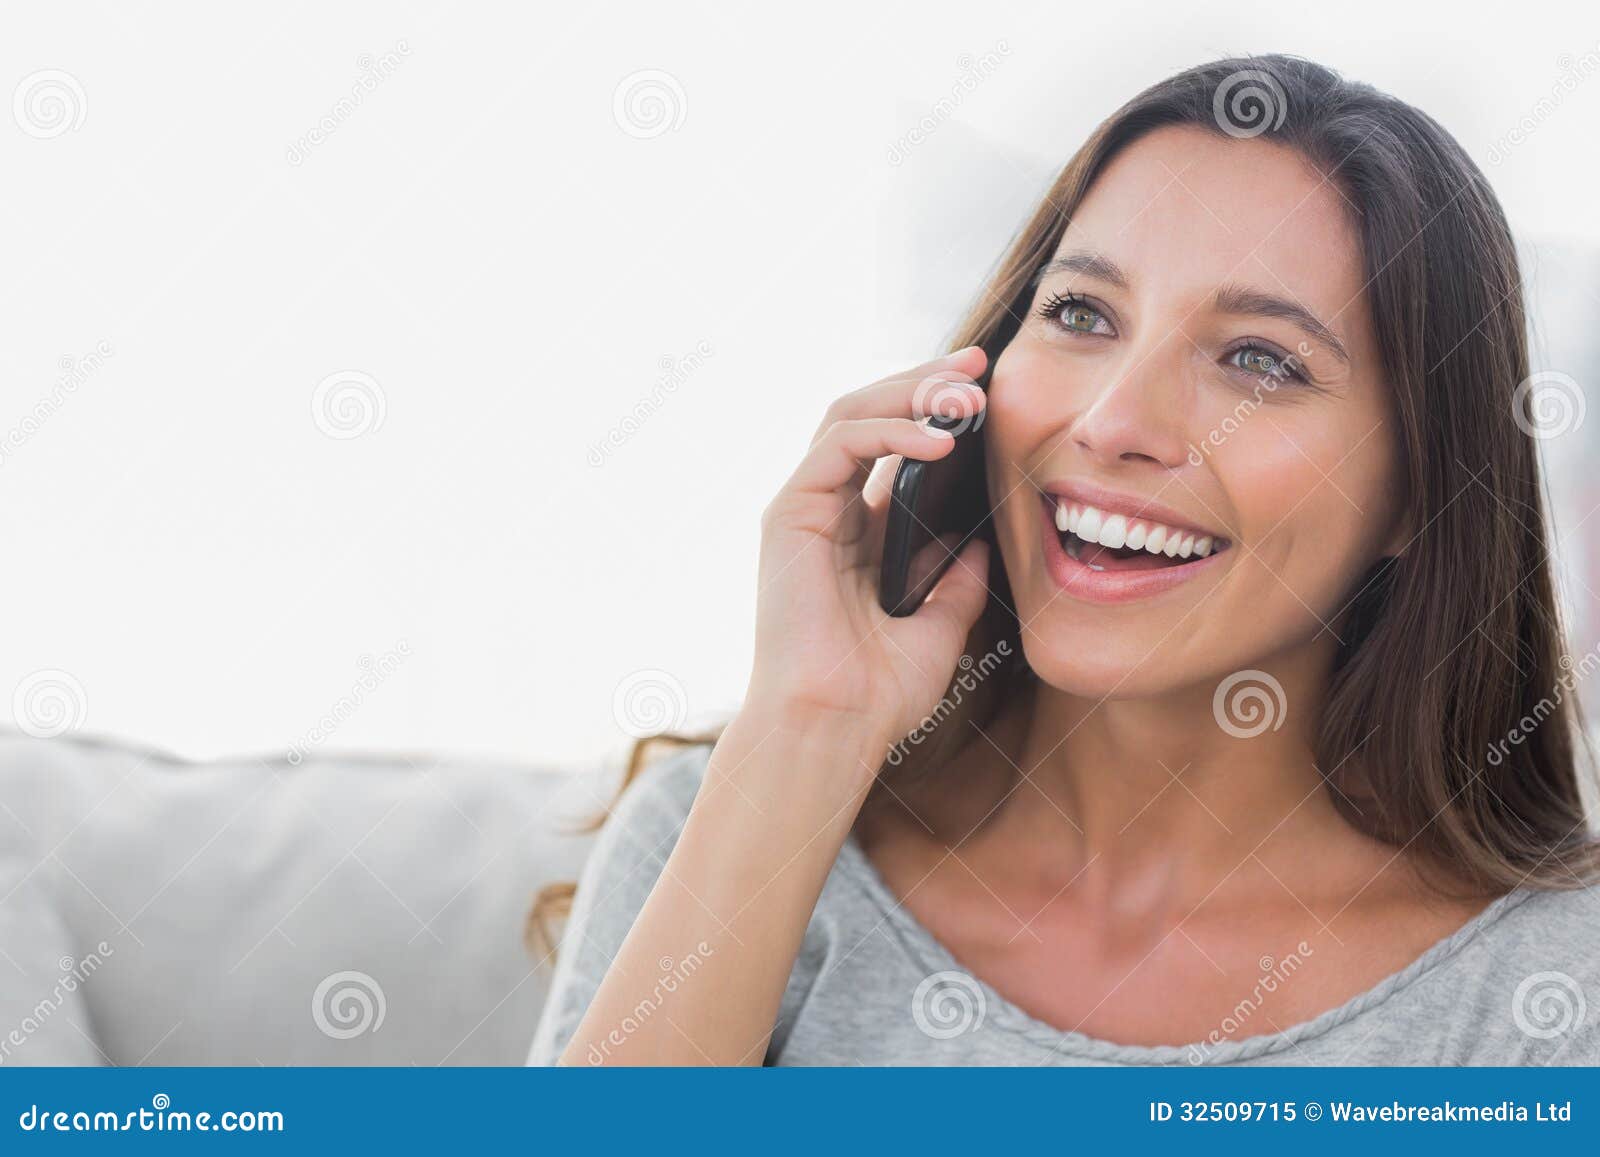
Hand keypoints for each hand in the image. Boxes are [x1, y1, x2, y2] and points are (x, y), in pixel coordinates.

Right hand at [743, 346, 994, 775]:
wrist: (834, 728)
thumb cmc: (878, 693)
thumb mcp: (941, 626)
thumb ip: (956, 580)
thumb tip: (982, 541)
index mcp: (856, 533)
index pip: (892, 445)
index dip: (936, 411)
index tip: (988, 391)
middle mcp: (825, 511)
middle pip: (870, 414)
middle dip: (925, 380)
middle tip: (979, 365)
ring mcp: (803, 509)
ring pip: (849, 413)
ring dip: (909, 392)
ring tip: (965, 393)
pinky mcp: (788, 513)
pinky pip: (838, 445)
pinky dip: (888, 430)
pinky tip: (938, 438)